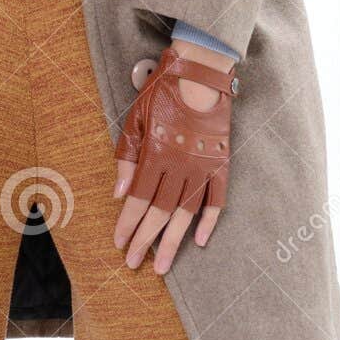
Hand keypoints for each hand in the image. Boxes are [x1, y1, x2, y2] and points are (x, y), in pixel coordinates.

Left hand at [112, 43, 236, 274]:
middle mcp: (179, 165)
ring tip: (163, 266)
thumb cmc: (162, 93)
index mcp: (155, 154)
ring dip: (173, 241)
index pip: (139, 200)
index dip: (128, 224)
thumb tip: (119, 194)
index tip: (119, 243)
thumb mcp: (135, 119)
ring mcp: (202, 167)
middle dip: (145, 241)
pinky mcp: (221, 164)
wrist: (200, 72)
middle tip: (134, 264)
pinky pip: (217, 200)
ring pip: (186, 213)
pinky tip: (199, 241)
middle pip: (160, 213)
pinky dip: (209, 221)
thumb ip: (127, 157)